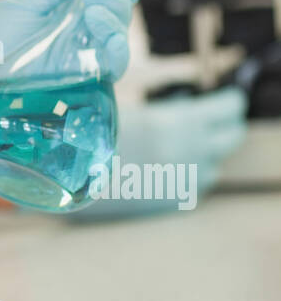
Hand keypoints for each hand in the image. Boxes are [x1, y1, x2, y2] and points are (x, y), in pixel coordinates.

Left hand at [0, 0, 140, 129]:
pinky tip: (107, 40)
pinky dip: (118, 51)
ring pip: (118, 39)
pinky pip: (112, 68)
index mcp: (70, 10)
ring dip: (115, 21)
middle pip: (119, 13)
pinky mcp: (81, 83)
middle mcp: (81, 34)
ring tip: (92, 13)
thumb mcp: (26, 5)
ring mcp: (82, 58)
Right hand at [67, 88, 247, 219]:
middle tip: (219, 119)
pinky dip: (190, 176)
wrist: (67, 181)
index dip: (230, 102)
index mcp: (177, 123)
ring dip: (208, 154)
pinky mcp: (170, 202)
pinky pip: (193, 187)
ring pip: (214, 166)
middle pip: (231, 138)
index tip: (230, 98)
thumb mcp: (122, 109)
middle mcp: (189, 152)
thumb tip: (179, 105)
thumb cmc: (87, 135)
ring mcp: (182, 181)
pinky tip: (170, 167)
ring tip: (189, 143)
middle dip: (227, 126)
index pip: (227, 110)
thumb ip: (157, 111)